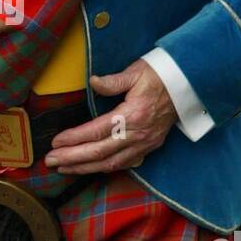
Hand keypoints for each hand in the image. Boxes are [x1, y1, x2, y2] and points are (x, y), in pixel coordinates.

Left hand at [44, 58, 177, 173]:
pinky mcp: (150, 147)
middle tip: (50, 161)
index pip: (97, 131)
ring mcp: (145, 143)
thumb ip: (113, 81)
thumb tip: (93, 82)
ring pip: (112, 163)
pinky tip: (91, 168)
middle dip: (73, 159)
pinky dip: (106, 168)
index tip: (56, 142)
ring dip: (86, 168)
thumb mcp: (137, 72)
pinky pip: (125, 164)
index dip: (75, 138)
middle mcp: (139, 134)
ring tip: (64, 168)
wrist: (189, 85)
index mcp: (133, 114)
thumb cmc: (161, 75)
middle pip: (100, 153)